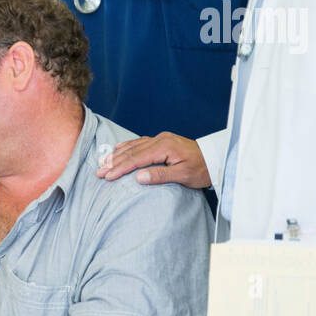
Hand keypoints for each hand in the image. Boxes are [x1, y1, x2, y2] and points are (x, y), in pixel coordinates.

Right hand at [94, 132, 210, 187]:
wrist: (216, 158)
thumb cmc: (202, 169)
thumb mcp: (183, 176)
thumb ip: (161, 175)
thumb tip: (138, 177)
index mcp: (164, 147)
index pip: (136, 159)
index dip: (120, 168)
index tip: (107, 176)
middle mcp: (160, 140)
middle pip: (132, 151)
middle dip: (113, 162)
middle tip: (99, 172)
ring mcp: (161, 139)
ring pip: (134, 146)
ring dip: (117, 155)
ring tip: (103, 163)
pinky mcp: (162, 141)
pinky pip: (140, 142)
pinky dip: (127, 146)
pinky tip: (118, 149)